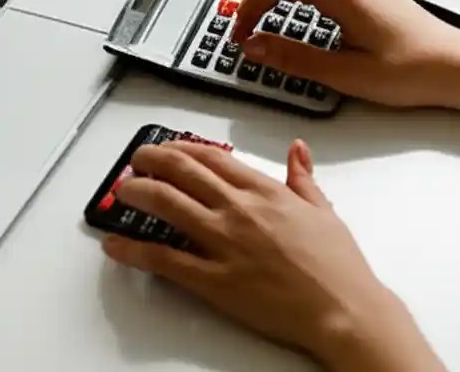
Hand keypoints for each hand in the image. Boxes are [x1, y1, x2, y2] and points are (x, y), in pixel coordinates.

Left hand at [102, 140, 444, 371]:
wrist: (343, 310)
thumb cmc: (338, 268)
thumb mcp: (323, 211)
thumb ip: (303, 177)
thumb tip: (298, 150)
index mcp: (265, 191)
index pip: (211, 158)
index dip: (181, 149)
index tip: (168, 148)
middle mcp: (239, 210)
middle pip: (182, 171)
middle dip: (151, 160)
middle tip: (136, 160)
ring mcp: (224, 243)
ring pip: (166, 205)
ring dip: (137, 192)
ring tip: (122, 191)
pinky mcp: (213, 280)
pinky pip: (164, 260)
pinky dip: (133, 250)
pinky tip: (116, 245)